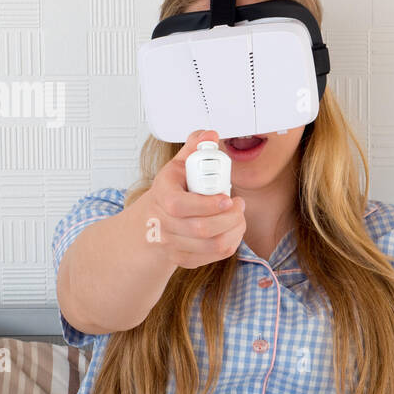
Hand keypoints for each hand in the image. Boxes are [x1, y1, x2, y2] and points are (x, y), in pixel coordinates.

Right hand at [142, 129, 246, 268]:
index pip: (179, 206)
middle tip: (240, 205)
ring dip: (234, 230)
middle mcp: (163, 223)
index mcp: (162, 195)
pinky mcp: (184, 259)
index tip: (228, 197)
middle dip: (230, 217)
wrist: (153, 223)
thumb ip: (195, 148)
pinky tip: (233, 229)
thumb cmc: (172, 191)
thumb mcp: (179, 166)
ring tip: (239, 216)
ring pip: (212, 245)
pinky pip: (214, 255)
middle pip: (201, 229)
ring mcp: (173, 244)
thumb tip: (210, 133)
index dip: (207, 204)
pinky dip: (231, 242)